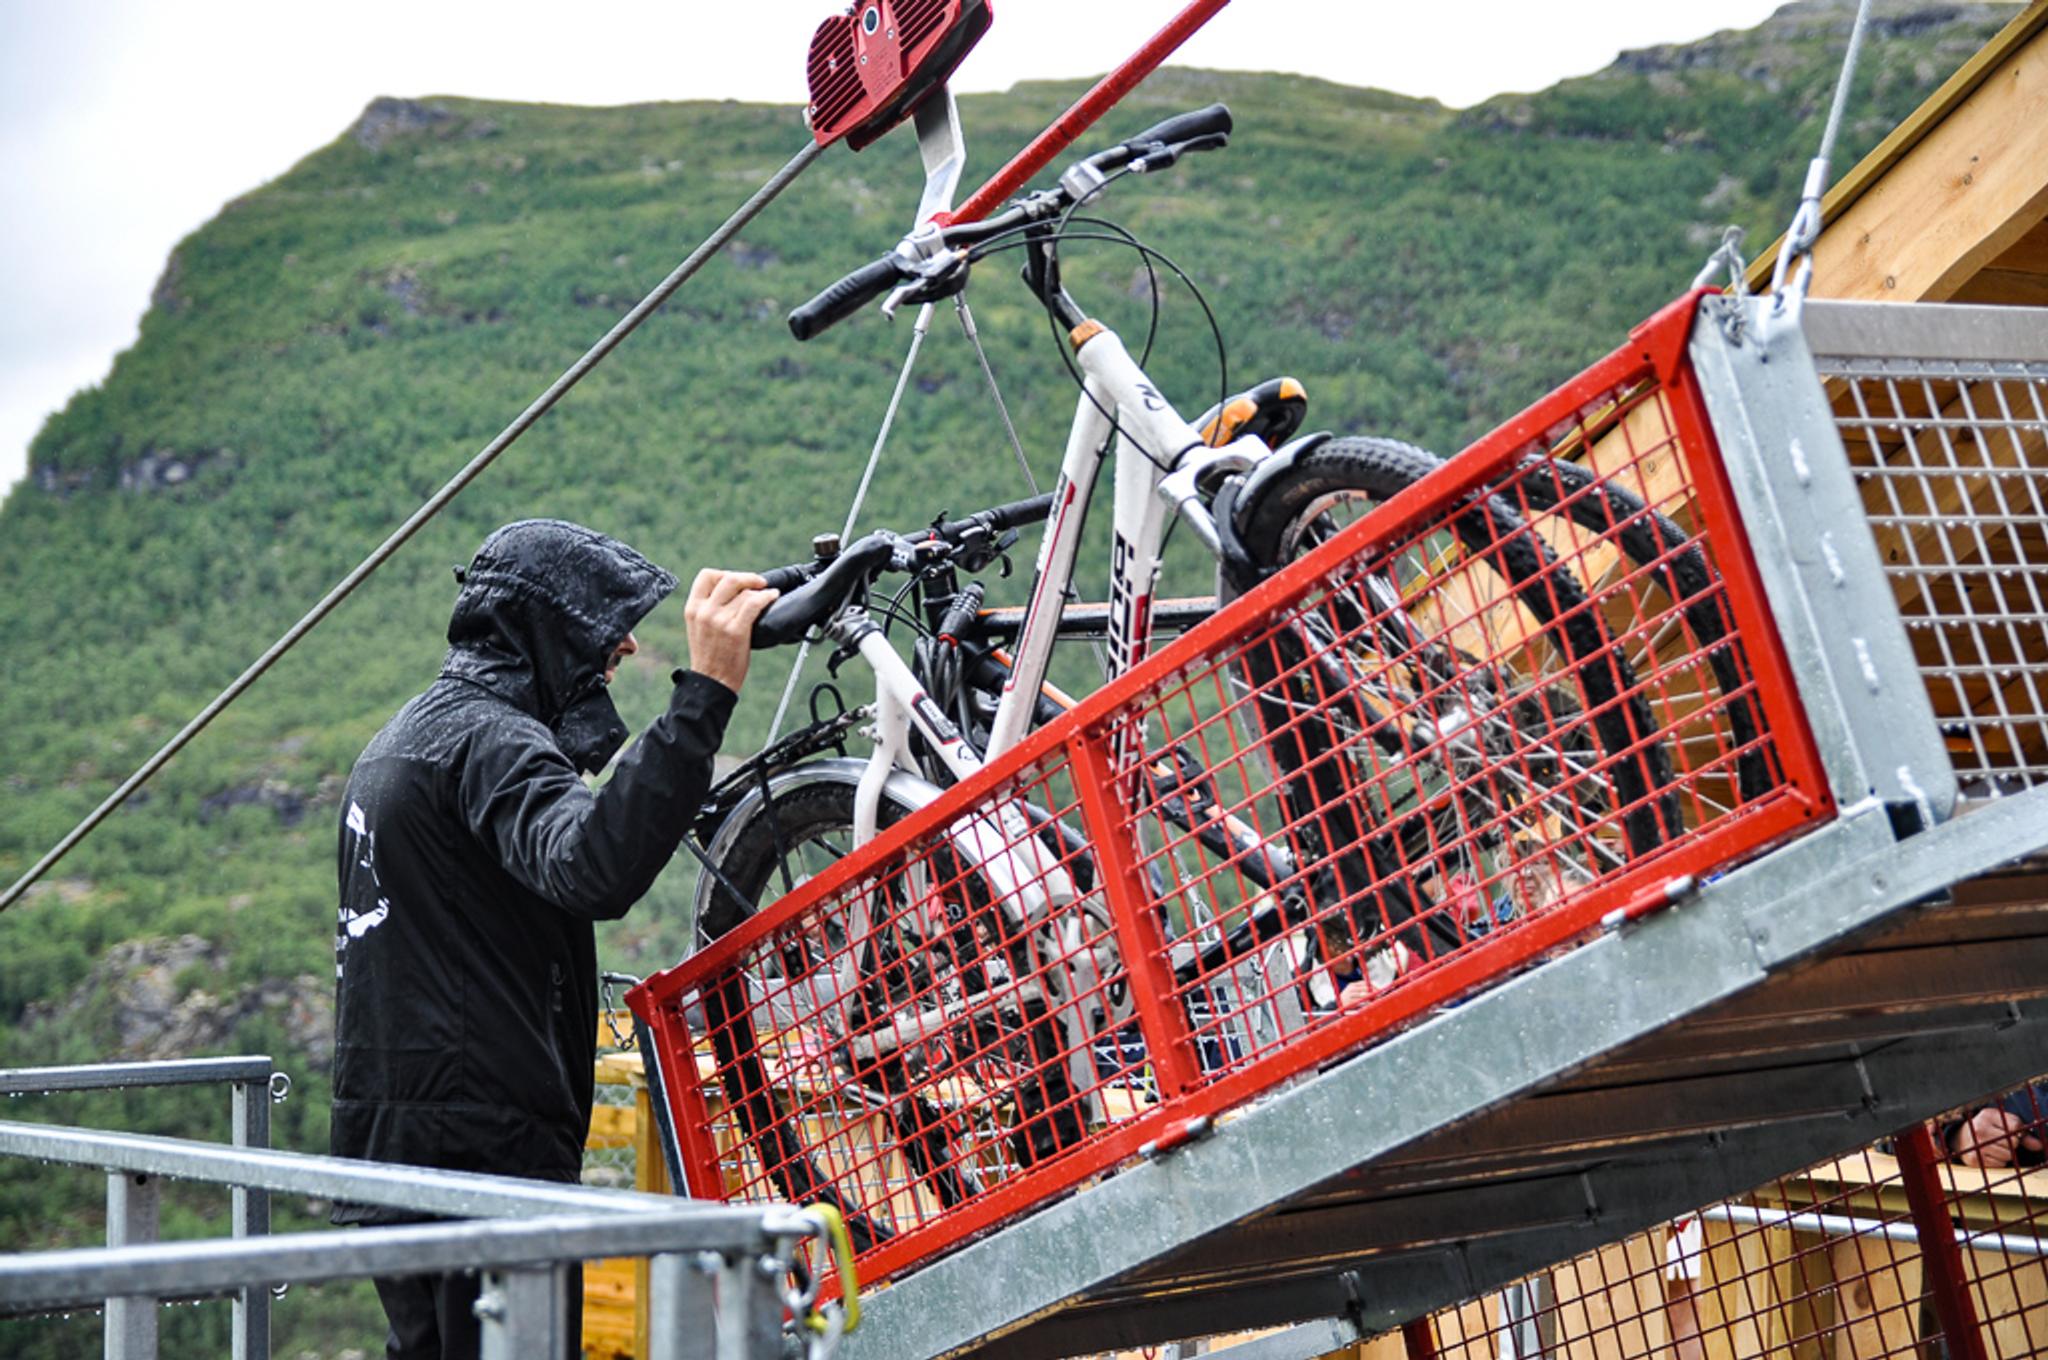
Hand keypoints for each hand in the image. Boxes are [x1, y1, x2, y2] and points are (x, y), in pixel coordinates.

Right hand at [684, 569, 776, 694]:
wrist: (711, 682)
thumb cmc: (710, 657)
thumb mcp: (699, 627)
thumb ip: (709, 608)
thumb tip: (735, 591)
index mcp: (693, 609)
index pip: (707, 576)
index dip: (726, 573)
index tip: (738, 580)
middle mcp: (704, 611)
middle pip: (729, 578)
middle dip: (748, 578)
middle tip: (759, 582)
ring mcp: (719, 620)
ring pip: (745, 592)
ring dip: (760, 590)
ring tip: (767, 594)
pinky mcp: (736, 630)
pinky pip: (754, 604)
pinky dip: (767, 597)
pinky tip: (772, 598)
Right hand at [1952, 1107, 2042, 1167]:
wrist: (1960, 1138)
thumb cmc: (1986, 1129)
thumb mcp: (2001, 1123)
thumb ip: (2022, 1133)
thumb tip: (2039, 1145)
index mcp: (1987, 1115)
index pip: (2016, 1126)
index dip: (2018, 1131)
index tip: (2010, 1131)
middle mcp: (1980, 1128)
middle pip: (2013, 1142)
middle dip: (2011, 1144)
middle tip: (2000, 1140)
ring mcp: (1976, 1144)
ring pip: (2008, 1155)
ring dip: (2006, 1154)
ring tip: (1994, 1147)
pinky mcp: (1974, 1158)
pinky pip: (2000, 1164)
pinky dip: (1998, 1161)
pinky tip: (1989, 1154)